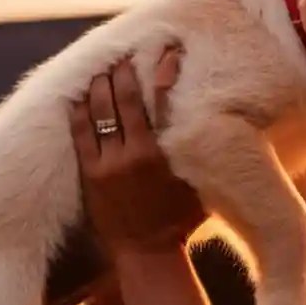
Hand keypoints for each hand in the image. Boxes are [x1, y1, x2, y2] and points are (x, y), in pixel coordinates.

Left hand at [70, 49, 206, 256]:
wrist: (146, 253)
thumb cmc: (180, 220)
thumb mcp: (199, 184)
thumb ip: (204, 155)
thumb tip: (226, 127)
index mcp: (161, 153)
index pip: (161, 99)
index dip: (164, 70)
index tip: (169, 51)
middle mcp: (132, 154)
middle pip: (124, 97)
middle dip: (125, 70)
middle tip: (126, 54)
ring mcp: (107, 164)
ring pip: (99, 110)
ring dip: (100, 85)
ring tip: (102, 68)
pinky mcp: (90, 174)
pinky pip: (79, 133)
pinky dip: (79, 111)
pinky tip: (80, 97)